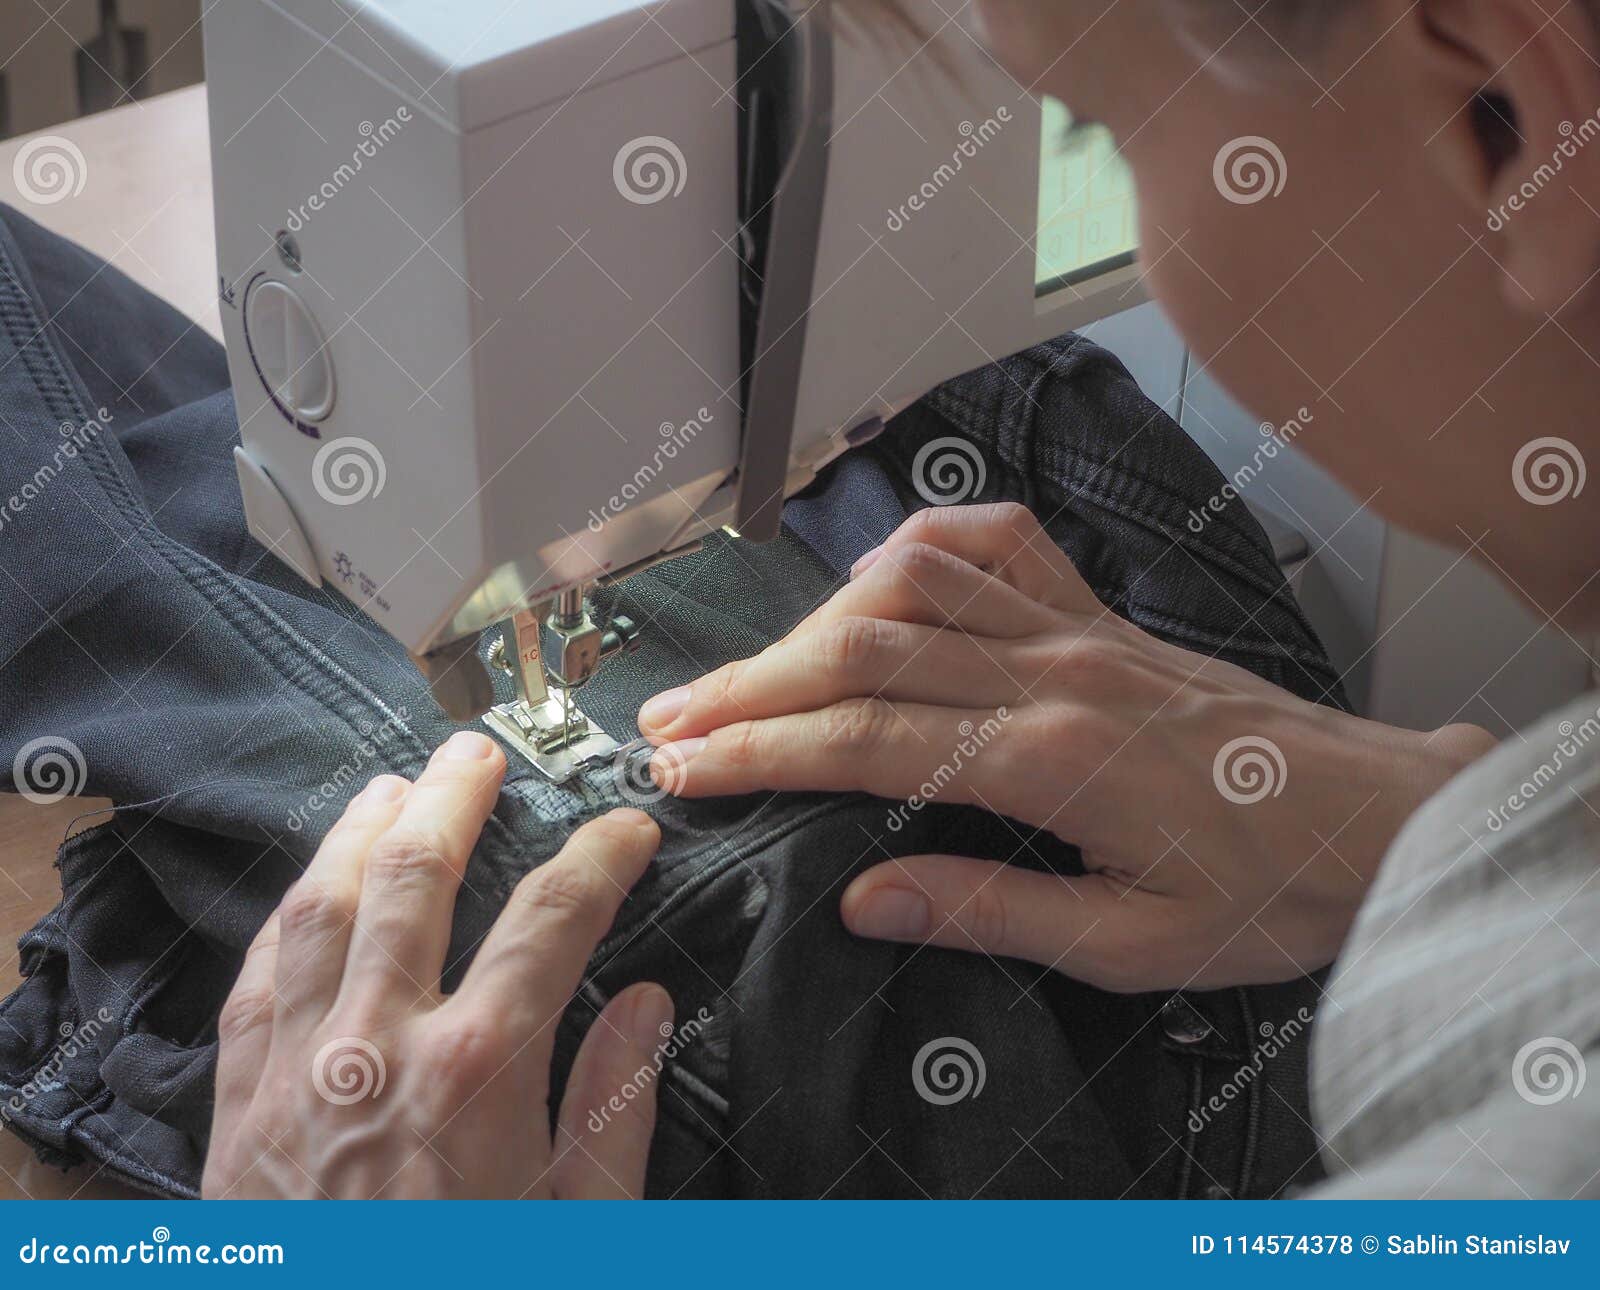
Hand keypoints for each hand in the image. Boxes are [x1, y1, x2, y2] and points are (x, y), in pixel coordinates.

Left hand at [204, 731, 669, 1198]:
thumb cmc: (480, 1286)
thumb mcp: (583, 1222)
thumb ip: (615, 1103)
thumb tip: (649, 1003)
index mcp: (478, 1068)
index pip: (555, 916)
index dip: (601, 856)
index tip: (628, 827)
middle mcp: (380, 1041)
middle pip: (418, 874)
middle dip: (454, 796)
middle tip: (479, 750)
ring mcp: (299, 1064)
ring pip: (323, 906)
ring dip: (359, 830)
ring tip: (391, 784)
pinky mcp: (241, 1100)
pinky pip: (256, 977)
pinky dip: (287, 917)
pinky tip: (308, 890)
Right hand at [637, 504, 1491, 990]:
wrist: (1376, 820)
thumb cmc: (1268, 888)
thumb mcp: (1132, 943)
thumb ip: (991, 910)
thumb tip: (866, 900)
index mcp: (1053, 758)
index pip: (866, 739)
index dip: (758, 749)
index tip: (680, 765)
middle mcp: (1052, 671)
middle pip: (862, 647)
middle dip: (749, 683)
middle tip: (670, 715)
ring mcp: (1076, 626)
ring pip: (910, 580)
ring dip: (810, 616)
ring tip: (749, 668)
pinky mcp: (1097, 611)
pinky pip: (994, 540)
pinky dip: (917, 545)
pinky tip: (877, 578)